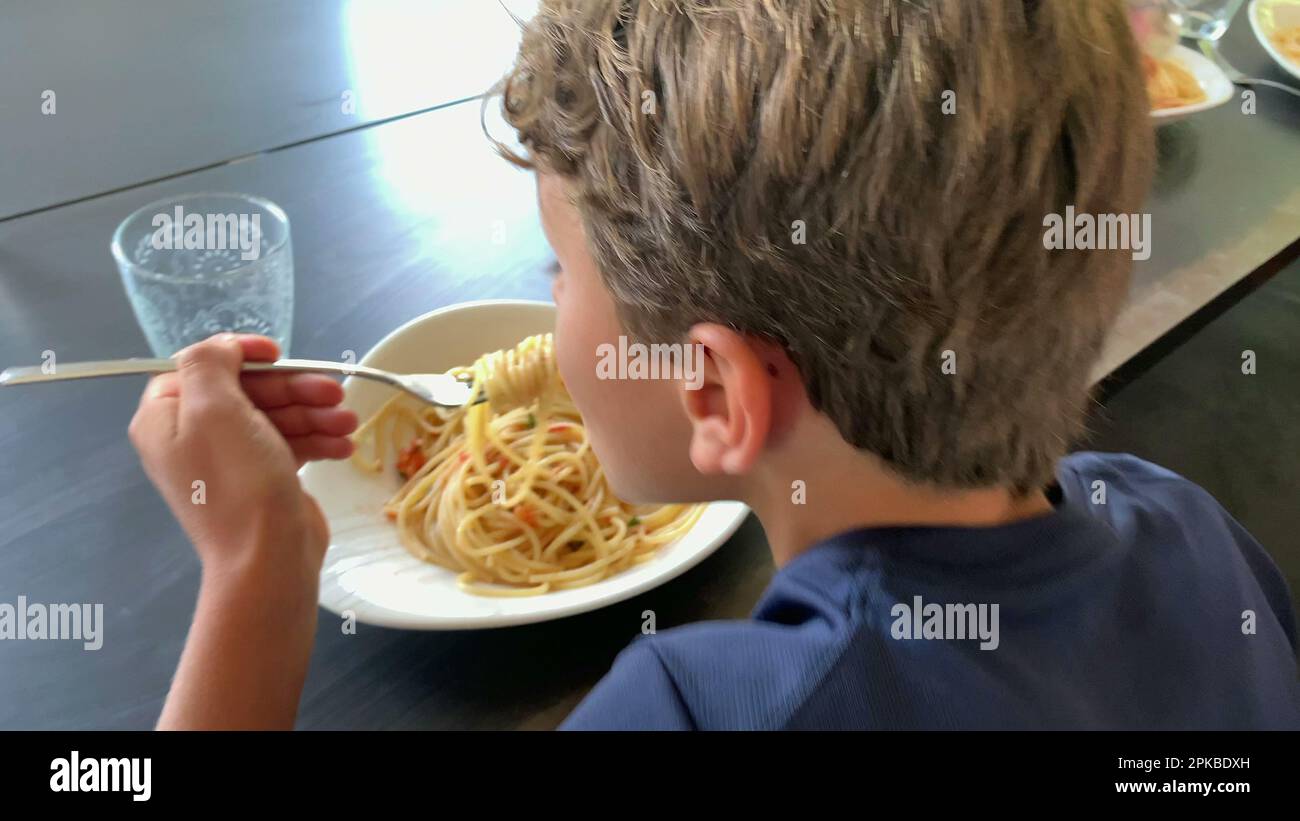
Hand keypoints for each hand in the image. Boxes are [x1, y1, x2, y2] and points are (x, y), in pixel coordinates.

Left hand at [128, 333, 356, 583]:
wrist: (267, 558)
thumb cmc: (237, 480)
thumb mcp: (213, 407)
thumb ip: (210, 362)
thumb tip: (224, 348)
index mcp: (165, 419)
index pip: (200, 368)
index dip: (240, 356)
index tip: (279, 354)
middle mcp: (191, 438)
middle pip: (246, 392)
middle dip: (293, 390)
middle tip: (334, 394)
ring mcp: (229, 462)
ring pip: (274, 418)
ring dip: (314, 414)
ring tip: (348, 423)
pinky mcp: (262, 481)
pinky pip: (289, 446)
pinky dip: (316, 441)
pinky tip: (343, 446)